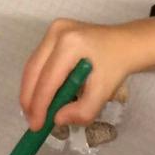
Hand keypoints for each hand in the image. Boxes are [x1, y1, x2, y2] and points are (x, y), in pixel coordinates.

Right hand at [18, 16, 154, 129]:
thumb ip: (82, 111)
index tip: (37, 126)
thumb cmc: (114, 67)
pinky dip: (37, 80)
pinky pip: (39, 60)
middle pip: (34, 69)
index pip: (48, 79)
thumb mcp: (102, 94)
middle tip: (32, 121)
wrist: (124, 45)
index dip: (39, 105)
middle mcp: (58, 31)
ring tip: (34, 112)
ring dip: (31, 90)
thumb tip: (57, 119)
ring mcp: (54, 29)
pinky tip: (41, 95)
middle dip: (29, 99)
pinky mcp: (54, 32)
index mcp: (71, 44)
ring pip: (33, 65)